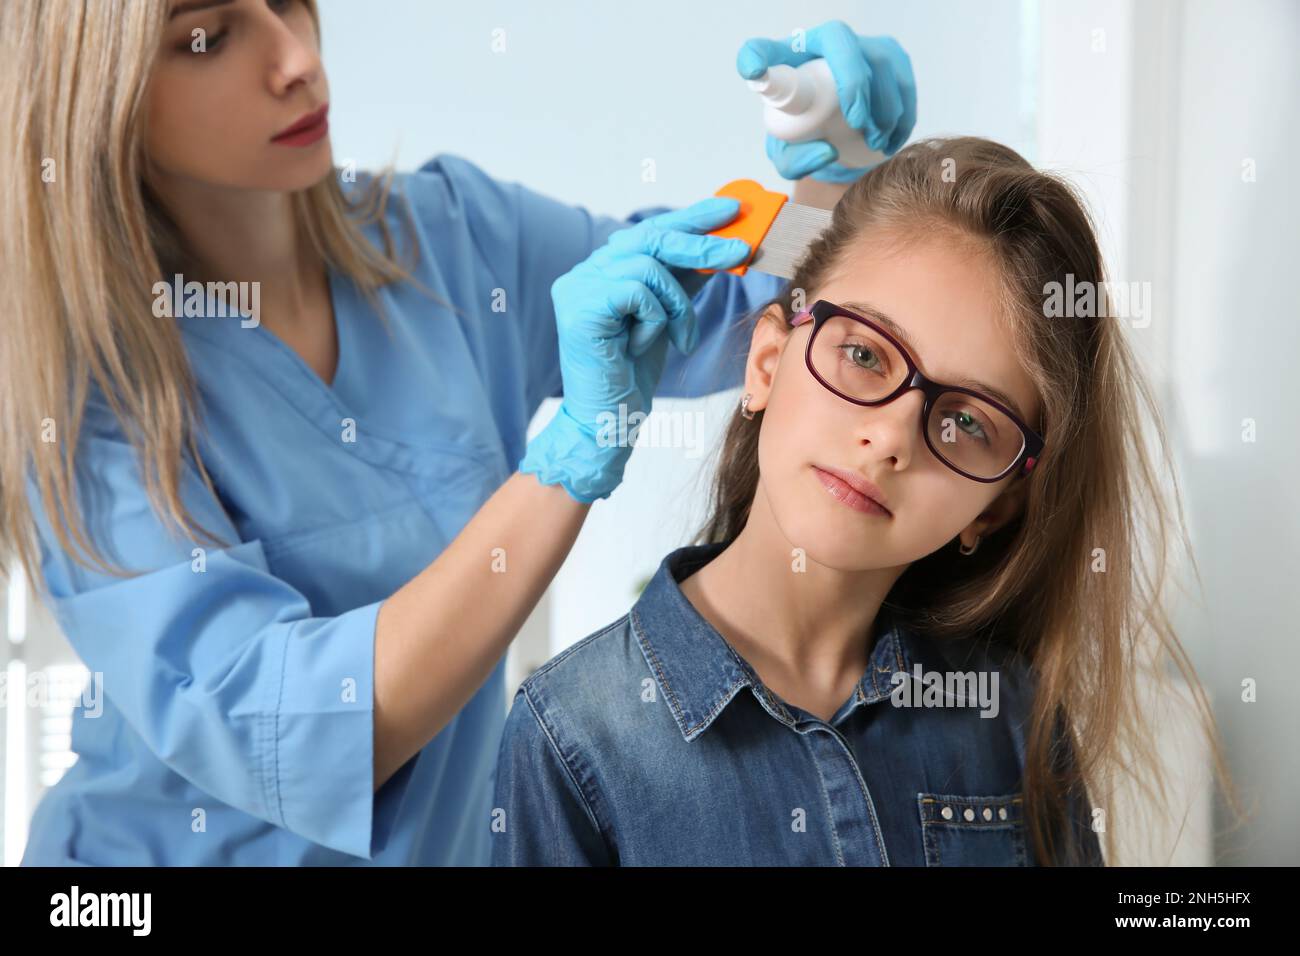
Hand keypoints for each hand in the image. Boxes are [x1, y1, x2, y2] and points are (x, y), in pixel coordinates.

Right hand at [518, 199, 750, 502]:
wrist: (607, 417)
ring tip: (679, 336)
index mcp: (603, 269)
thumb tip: (722, 246)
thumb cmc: (633, 371)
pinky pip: (637, 292)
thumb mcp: (666, 314)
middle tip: (741, 249)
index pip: (652, 231)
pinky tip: (642, 345)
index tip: (732, 208)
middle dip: (701, 242)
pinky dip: (655, 319)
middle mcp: (585, 271)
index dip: (693, 217)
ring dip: (677, 304)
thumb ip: (683, 279)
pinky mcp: (580, 306)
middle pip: (651, 237)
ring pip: (649, 267)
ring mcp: (578, 286)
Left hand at [737, 20, 916, 182]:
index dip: (757, 57)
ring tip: (878, 141)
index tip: (755, 74)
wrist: (835, 129)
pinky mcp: (890, 56)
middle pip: (842, 43)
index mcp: (788, 60)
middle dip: (856, 84)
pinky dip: (903, 109)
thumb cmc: (805, 134)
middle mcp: (824, 42)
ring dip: (886, 103)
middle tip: (860, 125)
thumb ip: (794, 161)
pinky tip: (893, 136)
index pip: (763, 49)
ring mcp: (861, 45)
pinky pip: (903, 76)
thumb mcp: (789, 156)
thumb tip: (827, 151)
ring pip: (880, 60)